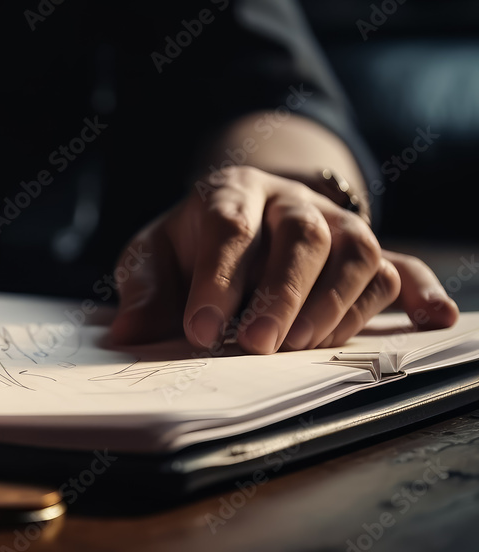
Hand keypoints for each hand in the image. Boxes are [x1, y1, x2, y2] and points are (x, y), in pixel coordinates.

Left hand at [110, 166, 457, 351]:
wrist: (242, 208)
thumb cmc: (192, 242)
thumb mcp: (153, 253)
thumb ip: (142, 288)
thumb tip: (127, 336)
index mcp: (232, 194)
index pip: (231, 228)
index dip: (218, 279)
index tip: (201, 329)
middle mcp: (292, 203)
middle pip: (304, 238)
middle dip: (282, 295)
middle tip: (256, 345)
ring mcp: (338, 225)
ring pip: (356, 254)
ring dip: (334, 305)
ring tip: (301, 348)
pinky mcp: (369, 252)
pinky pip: (403, 268)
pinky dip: (422, 293)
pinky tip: (434, 319)